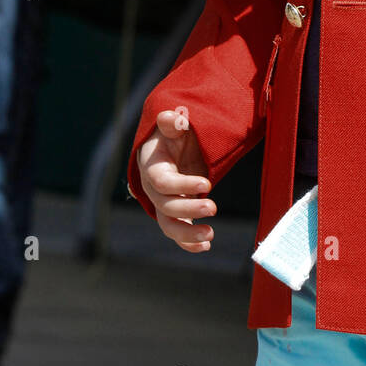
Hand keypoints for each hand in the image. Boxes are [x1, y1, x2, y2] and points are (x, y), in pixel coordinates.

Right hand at [137, 110, 215, 251]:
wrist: (172, 144)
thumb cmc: (173, 133)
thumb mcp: (173, 124)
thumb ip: (172, 121)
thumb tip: (175, 119)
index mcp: (152, 166)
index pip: (162, 181)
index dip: (182, 185)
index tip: (207, 184)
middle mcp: (154, 188)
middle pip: (165, 206)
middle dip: (188, 210)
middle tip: (213, 207)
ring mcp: (163, 202)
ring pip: (168, 225)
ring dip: (187, 234)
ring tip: (210, 235)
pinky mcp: (174, 212)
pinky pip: (177, 231)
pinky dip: (188, 243)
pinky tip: (206, 246)